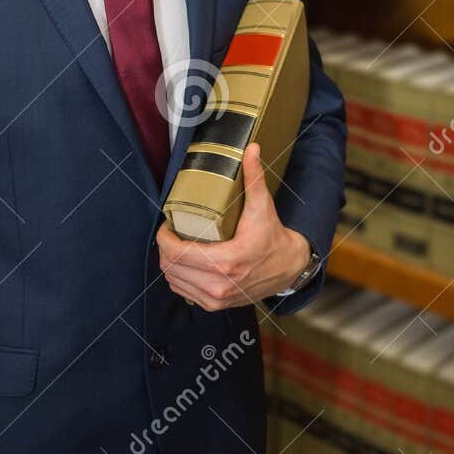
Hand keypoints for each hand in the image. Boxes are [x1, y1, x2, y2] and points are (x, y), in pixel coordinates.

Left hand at [156, 142, 310, 310]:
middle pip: (170, 268)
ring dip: (169, 263)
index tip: (167, 224)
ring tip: (176, 245)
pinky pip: (183, 292)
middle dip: (164, 248)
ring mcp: (216, 298)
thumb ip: (254, 177)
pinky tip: (185, 263)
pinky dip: (178, 277)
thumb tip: (252, 149)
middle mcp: (219, 285)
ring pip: (173, 281)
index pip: (176, 253)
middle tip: (170, 232)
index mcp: (227, 262)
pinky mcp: (216, 305)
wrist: (289, 267)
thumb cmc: (273, 236)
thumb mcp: (263, 206)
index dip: (164, 237)